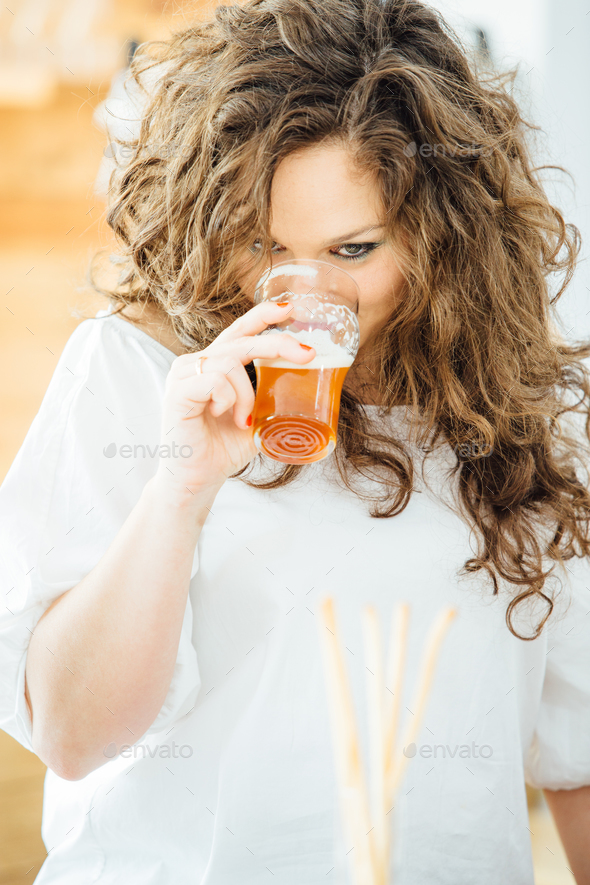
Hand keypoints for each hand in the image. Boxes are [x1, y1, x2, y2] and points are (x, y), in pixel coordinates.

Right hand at [152, 301, 314, 501]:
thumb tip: (308, 386)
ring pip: (230, 363)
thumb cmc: (222, 449)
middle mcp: (196, 363)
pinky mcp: (177, 391)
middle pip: (242, 340)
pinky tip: (224, 416)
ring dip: (247, 394)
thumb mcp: (256, 417)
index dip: (263, 315)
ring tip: (242, 420)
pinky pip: (215, 380)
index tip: (290, 308)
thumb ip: (270, 397)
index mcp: (214, 366)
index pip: (239, 331)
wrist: (197, 480)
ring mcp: (184, 374)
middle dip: (279, 344)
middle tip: (307, 355)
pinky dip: (228, 399)